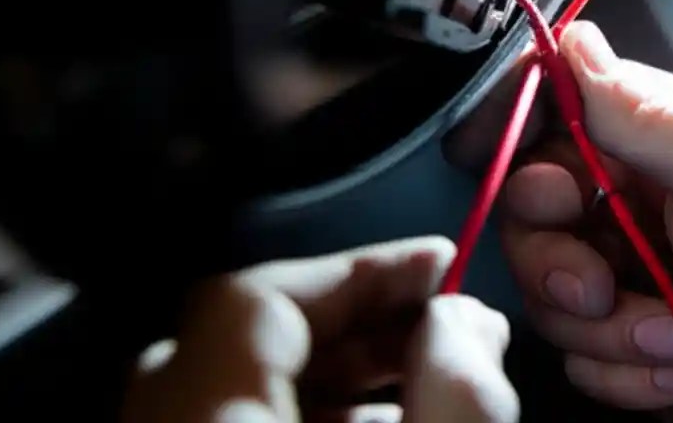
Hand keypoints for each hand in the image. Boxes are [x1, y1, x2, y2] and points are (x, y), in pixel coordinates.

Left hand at [123, 237, 517, 422]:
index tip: (436, 264)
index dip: (356, 270)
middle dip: (354, 320)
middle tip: (436, 321)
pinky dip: (296, 414)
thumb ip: (458, 389)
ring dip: (332, 373)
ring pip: (232, 388)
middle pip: (244, 338)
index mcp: (210, 418)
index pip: (256, 299)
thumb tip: (462, 320)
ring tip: (420, 383)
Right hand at [450, 23, 672, 421]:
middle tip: (605, 284)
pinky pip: (579, 362)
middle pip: (530, 223)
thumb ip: (640, 109)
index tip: (556, 194)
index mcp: (655, 147)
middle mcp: (633, 209)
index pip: (551, 125)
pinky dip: (630, 377)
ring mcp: (630, 283)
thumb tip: (574, 39)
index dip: (529, 158)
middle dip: (561, 266)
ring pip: (549, 301)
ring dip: (613, 332)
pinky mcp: (630, 352)